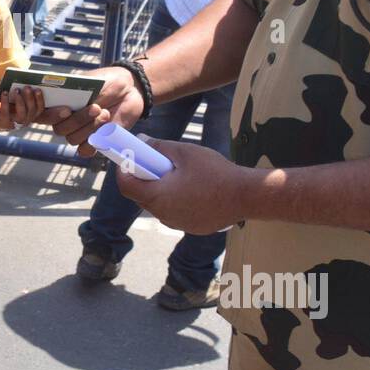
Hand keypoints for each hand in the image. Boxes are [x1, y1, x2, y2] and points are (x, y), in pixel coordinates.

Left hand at [0, 86, 43, 130]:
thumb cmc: (10, 104)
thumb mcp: (18, 98)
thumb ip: (23, 92)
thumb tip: (25, 81)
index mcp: (32, 113)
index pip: (40, 108)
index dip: (40, 99)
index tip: (38, 89)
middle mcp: (27, 119)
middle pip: (32, 109)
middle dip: (30, 97)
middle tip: (27, 87)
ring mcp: (17, 122)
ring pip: (21, 113)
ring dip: (20, 100)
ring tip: (16, 89)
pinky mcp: (5, 122)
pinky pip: (6, 112)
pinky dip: (5, 101)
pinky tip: (4, 92)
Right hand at [46, 66, 142, 156]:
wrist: (130, 89)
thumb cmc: (108, 81)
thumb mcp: (92, 80)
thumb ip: (77, 90)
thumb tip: (66, 98)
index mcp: (60, 102)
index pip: (42, 114)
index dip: (51, 115)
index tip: (66, 109)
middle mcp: (66, 119)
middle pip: (60, 129)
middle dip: (78, 120)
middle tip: (96, 107)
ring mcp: (79, 132)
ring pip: (73, 139)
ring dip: (89, 128)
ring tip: (105, 113)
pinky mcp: (94, 142)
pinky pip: (85, 151)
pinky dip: (95, 142)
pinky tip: (106, 128)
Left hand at [115, 138, 249, 234]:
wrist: (246, 196)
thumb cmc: (214, 172)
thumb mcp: (185, 152)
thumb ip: (159, 147)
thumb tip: (142, 141)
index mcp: (157, 197)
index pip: (126, 186)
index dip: (123, 170)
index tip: (129, 159)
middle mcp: (163, 215)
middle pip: (142, 196)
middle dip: (143, 178)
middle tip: (155, 162)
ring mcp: (178, 224)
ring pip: (159, 205)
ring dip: (160, 190)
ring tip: (178, 174)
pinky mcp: (192, 227)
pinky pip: (175, 213)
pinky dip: (176, 200)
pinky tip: (193, 188)